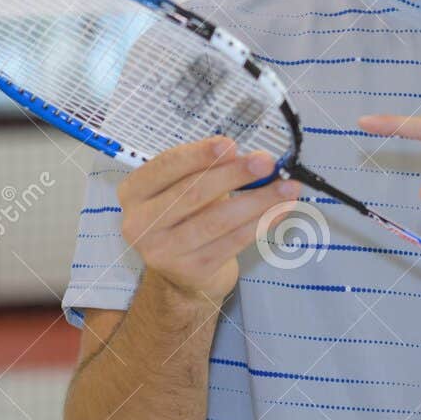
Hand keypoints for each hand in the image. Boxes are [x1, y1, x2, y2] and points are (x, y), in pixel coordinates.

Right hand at [116, 137, 302, 301]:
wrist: (184, 275)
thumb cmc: (188, 218)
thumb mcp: (186, 189)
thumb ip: (210, 171)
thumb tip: (255, 160)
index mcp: (134, 193)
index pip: (166, 166)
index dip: (199, 154)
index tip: (231, 144)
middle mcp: (140, 223)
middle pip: (193, 192)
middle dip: (235, 174)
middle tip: (266, 163)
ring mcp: (163, 251)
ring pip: (217, 220)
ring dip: (257, 201)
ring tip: (286, 187)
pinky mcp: (191, 271)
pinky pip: (232, 242)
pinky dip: (261, 223)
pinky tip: (280, 210)